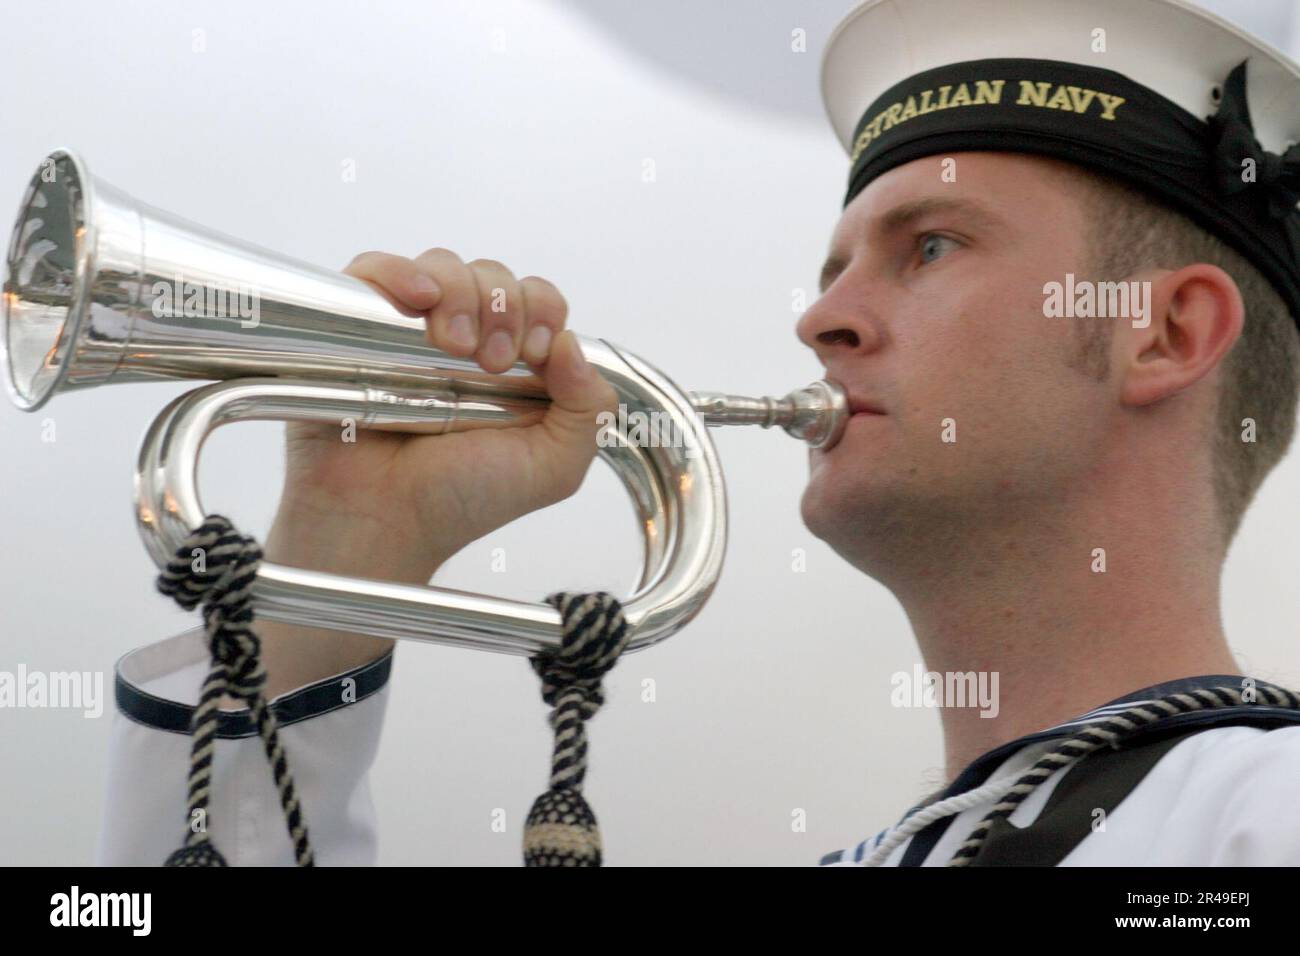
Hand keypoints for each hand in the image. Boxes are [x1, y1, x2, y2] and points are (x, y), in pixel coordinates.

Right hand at [255, 249, 617, 694]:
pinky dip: (399, 273)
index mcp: (514, 366)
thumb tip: (574, 343)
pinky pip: (376, 271)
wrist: (385, 521)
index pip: (540, 301)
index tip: (532, 355)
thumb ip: (589, 409)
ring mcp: (409, 333)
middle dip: (504, 307)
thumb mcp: (553, 466)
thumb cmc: (463, 499)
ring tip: (451, 347)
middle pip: (496, 278)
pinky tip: (417, 299)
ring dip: (459, 295)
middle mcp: (464, 341)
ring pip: (444, 267)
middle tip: (489, 362)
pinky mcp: (354, 327)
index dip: (543, 312)